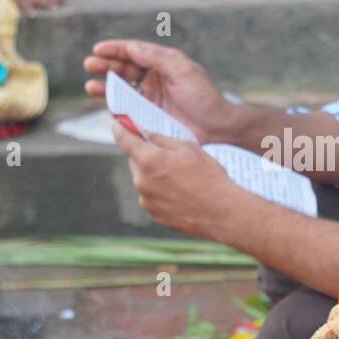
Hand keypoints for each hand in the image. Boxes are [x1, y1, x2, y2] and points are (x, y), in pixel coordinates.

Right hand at [85, 40, 233, 142]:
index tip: (98, 49)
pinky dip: (113, 106)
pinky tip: (104, 105)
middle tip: (90, 65)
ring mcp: (149, 98)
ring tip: (90, 86)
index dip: (115, 49)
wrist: (217, 128)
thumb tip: (131, 47)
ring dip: (104, 86)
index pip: (134, 51)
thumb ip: (157, 58)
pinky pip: (125, 109)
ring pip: (121, 88)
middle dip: (105, 66)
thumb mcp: (183, 71)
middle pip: (123, 68)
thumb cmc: (204, 97)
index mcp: (162, 63)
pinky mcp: (147, 116)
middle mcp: (153, 78)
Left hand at [113, 126, 241, 240]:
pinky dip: (159, 191)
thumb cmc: (209, 178)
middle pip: (135, 160)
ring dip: (154, 175)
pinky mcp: (153, 214)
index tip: (118, 124)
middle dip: (146, 155)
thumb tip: (147, 134)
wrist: (221, 213)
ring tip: (181, 178)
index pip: (124, 140)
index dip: (120, 130)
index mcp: (149, 160)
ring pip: (143, 179)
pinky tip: (180, 192)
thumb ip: (163, 139)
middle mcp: (142, 181)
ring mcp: (146, 200)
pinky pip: (150, 196)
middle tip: (167, 155)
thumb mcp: (189, 148)